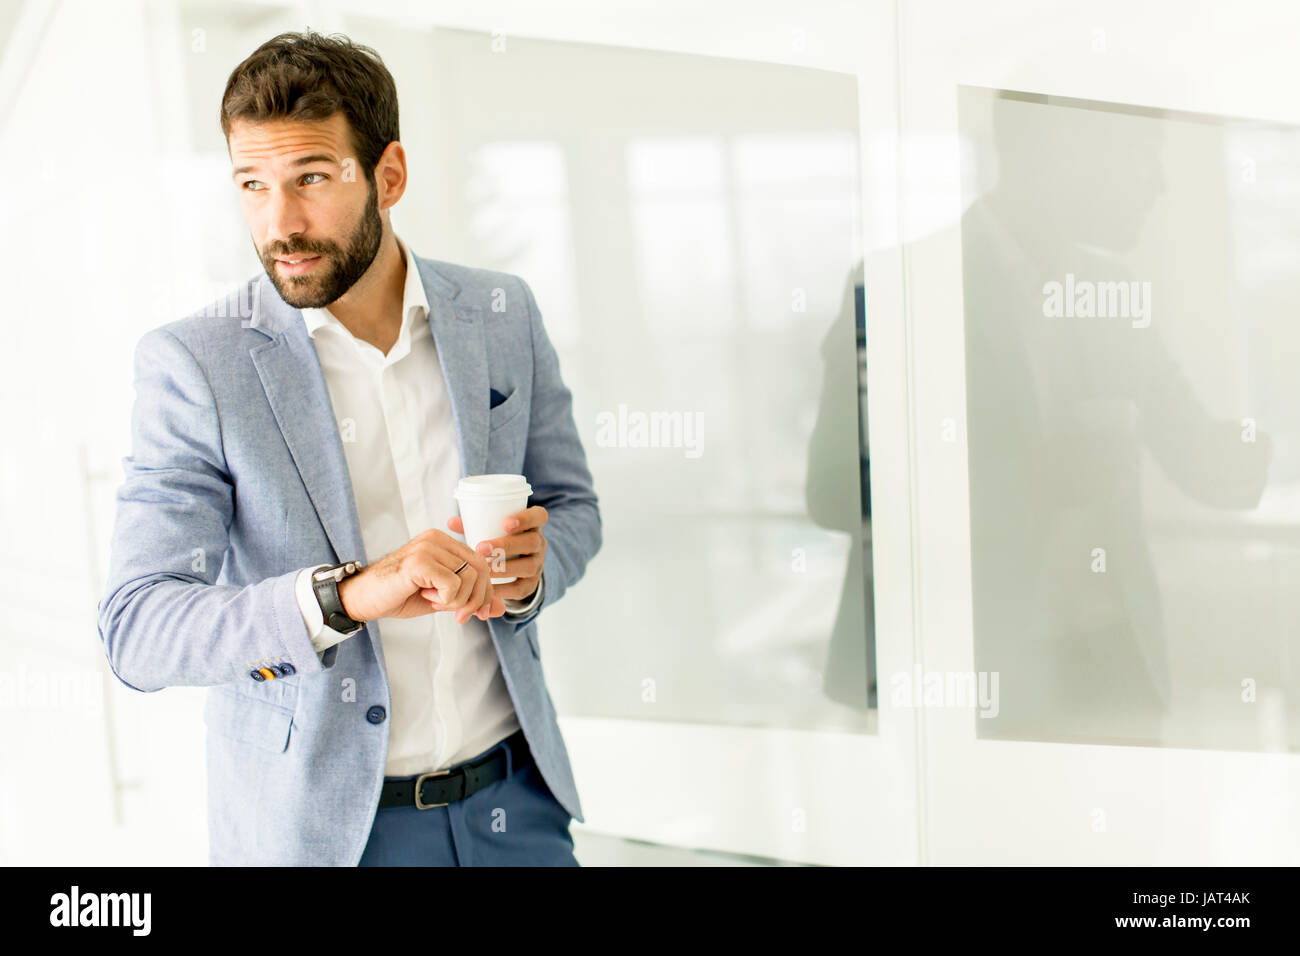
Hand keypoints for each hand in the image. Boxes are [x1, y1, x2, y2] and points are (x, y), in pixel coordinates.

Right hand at [337, 528, 505, 625]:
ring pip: (469, 578)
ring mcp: (428, 547)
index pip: (482, 563)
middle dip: (478, 599)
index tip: (479, 613)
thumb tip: (502, 608)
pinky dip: (444, 600)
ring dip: (457, 601)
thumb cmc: (399, 596)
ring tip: (432, 600)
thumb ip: (469, 600)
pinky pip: (452, 585)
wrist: (362, 598)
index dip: (486, 592)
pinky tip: (423, 595)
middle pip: (481, 569)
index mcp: (444, 541)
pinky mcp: (420, 561)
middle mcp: (437, 538)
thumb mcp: (442, 600)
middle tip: (460, 617)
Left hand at [446, 505, 547, 603]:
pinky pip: (521, 588)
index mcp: (532, 525)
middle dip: (506, 546)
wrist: (515, 565)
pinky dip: (503, 589)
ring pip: (528, 566)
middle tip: (481, 548)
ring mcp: (537, 565)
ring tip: (482, 569)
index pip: (538, 516)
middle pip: (531, 543)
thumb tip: (451, 522)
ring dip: (504, 568)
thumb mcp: (492, 528)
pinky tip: (487, 588)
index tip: (505, 523)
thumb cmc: (499, 539)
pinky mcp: (530, 585)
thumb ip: (474, 524)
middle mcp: (539, 544)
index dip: (525, 519)